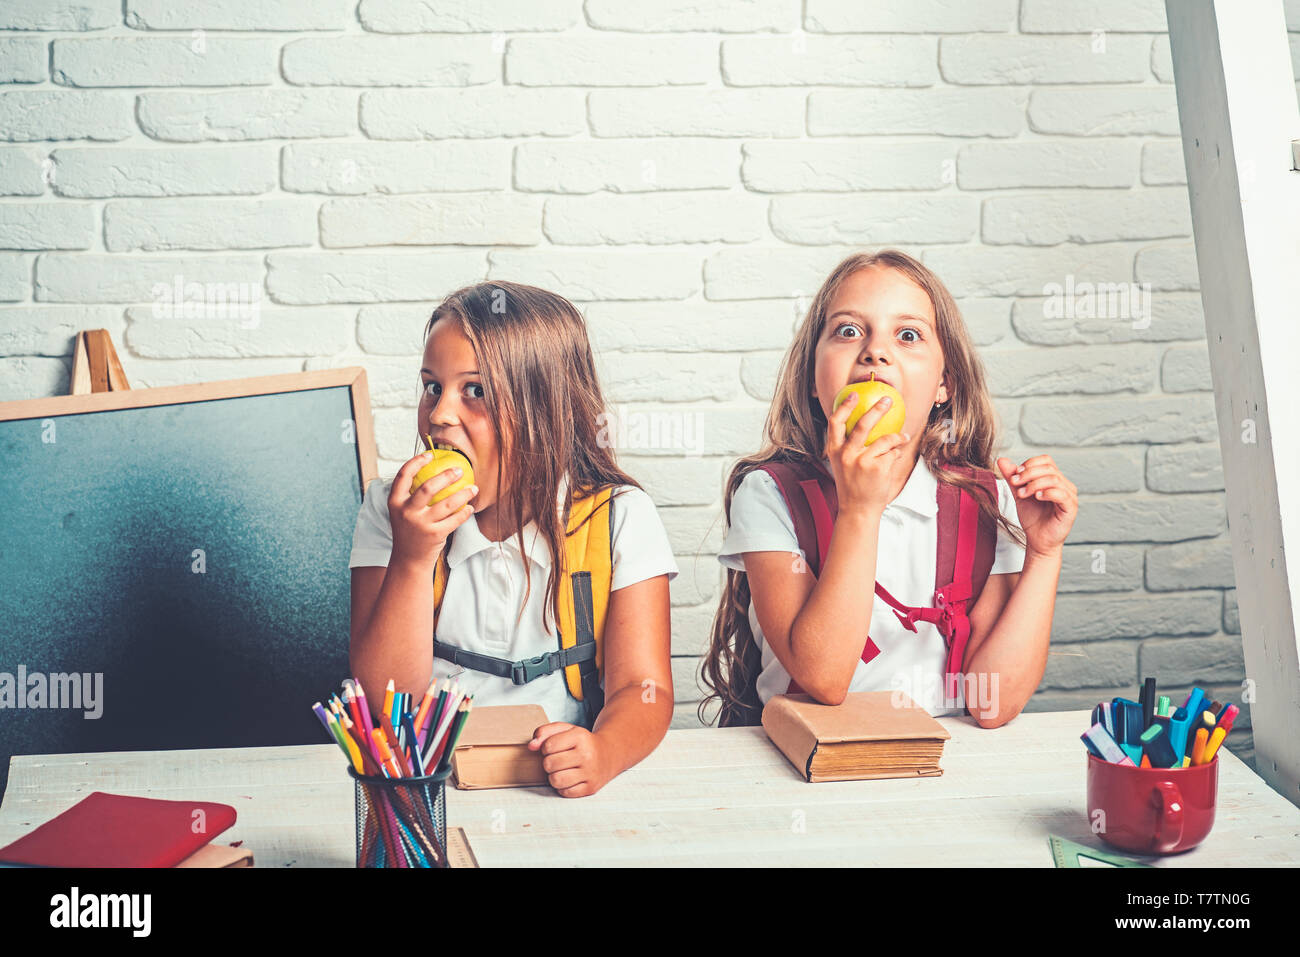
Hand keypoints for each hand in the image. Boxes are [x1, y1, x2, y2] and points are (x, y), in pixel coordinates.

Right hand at [388, 451, 477, 569]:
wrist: (408, 560)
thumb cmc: (409, 530)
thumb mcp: (402, 512)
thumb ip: (411, 495)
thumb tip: (431, 470)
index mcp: (395, 502)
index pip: (403, 475)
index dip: (416, 461)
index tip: (430, 454)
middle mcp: (406, 512)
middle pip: (428, 487)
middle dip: (446, 476)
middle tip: (459, 470)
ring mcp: (421, 524)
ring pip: (447, 504)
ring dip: (464, 494)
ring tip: (474, 488)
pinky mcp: (435, 535)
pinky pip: (455, 519)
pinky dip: (465, 512)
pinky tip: (470, 507)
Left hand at [528, 722, 614, 797]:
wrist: (609, 754)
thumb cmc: (582, 742)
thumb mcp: (565, 730)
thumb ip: (544, 732)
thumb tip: (531, 746)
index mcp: (580, 736)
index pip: (548, 746)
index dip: (545, 748)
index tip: (553, 748)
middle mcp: (586, 755)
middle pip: (549, 764)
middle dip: (549, 763)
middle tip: (557, 760)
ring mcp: (590, 773)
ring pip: (556, 780)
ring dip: (554, 776)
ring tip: (561, 770)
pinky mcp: (590, 788)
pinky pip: (565, 792)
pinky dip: (563, 787)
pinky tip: (569, 778)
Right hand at [824, 391, 912, 517]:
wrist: (858, 510)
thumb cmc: (853, 485)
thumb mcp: (843, 464)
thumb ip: (849, 445)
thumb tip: (866, 422)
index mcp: (834, 450)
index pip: (835, 422)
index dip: (844, 406)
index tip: (854, 394)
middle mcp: (846, 454)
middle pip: (863, 424)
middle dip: (877, 409)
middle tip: (888, 400)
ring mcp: (862, 461)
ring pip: (885, 439)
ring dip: (898, 437)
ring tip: (903, 436)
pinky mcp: (877, 468)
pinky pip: (893, 453)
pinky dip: (897, 454)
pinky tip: (897, 456)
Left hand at [996, 455, 1076, 557]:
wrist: (1037, 540)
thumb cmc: (1033, 518)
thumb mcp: (1019, 494)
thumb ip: (1012, 478)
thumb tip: (1002, 460)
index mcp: (1054, 479)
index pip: (1046, 460)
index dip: (1030, 464)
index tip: (1015, 474)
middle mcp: (1064, 485)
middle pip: (1049, 468)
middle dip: (1028, 474)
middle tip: (1014, 483)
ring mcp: (1069, 496)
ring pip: (1054, 479)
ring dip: (1034, 484)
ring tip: (1022, 494)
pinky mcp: (1071, 508)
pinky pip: (1061, 494)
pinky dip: (1047, 493)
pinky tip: (1036, 497)